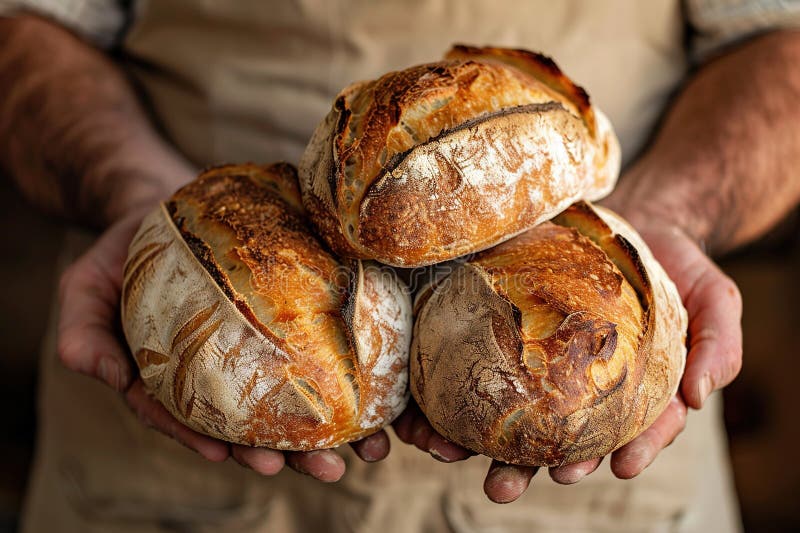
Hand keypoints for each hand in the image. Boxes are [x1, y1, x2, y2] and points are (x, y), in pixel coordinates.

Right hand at [57, 205, 389, 481]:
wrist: (162, 205)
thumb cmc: (123, 252)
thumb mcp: (84, 288)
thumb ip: (84, 333)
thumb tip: (103, 374)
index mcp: (171, 380)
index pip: (187, 419)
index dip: (204, 439)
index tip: (229, 454)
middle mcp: (216, 374)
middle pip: (251, 422)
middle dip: (289, 451)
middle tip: (326, 468)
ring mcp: (250, 348)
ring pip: (288, 397)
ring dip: (330, 427)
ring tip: (367, 449)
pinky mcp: (281, 318)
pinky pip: (312, 349)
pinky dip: (341, 374)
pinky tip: (376, 391)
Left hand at [394, 218, 742, 502]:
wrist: (632, 221)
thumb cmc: (675, 264)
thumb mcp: (716, 298)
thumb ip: (718, 344)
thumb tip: (701, 397)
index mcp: (638, 389)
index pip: (636, 429)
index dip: (628, 450)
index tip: (611, 468)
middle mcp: (587, 386)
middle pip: (561, 435)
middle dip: (532, 467)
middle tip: (504, 487)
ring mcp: (547, 362)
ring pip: (513, 412)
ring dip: (483, 443)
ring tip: (457, 460)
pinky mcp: (513, 330)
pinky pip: (484, 363)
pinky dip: (457, 389)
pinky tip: (432, 410)